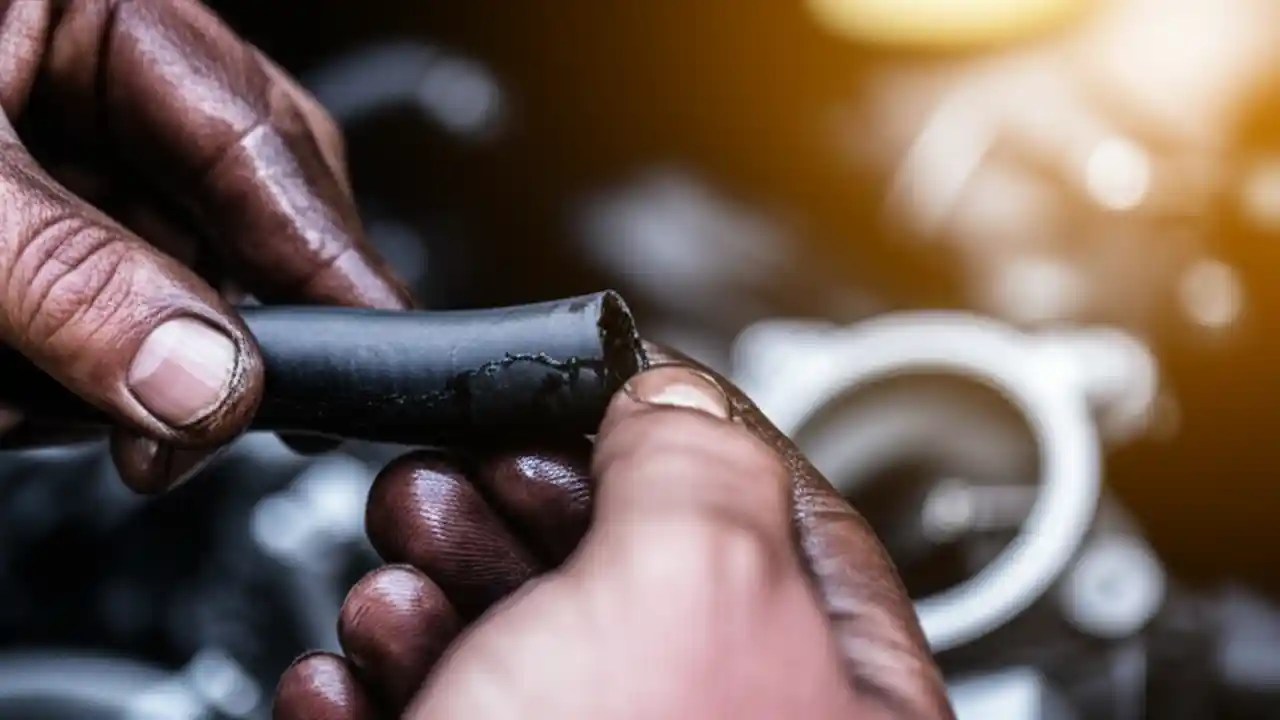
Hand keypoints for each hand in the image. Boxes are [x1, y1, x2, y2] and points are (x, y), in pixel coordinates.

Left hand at [0, 1, 408, 487]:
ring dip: (106, 364)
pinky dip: (50, 363)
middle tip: (179, 429)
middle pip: (228, 226)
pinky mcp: (22, 212)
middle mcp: (97, 79)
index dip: (331, 265)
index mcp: (103, 12)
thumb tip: (209, 384)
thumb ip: (73, 282)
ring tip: (20, 393)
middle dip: (199, 339)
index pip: (269, 148)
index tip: (381, 357)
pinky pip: (86, 299)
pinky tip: (7, 381)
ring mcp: (56, 146)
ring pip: (157, 281)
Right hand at [274, 349, 953, 718]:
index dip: (679, 437)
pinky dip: (384, 705)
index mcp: (835, 699)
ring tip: (395, 571)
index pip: (779, 522)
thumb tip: (675, 392)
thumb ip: (698, 464)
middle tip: (455, 475)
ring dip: (443, 599)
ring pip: (530, 671)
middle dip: (528, 514)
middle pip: (633, 591)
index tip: (594, 396)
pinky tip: (345, 685)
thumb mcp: (686, 591)